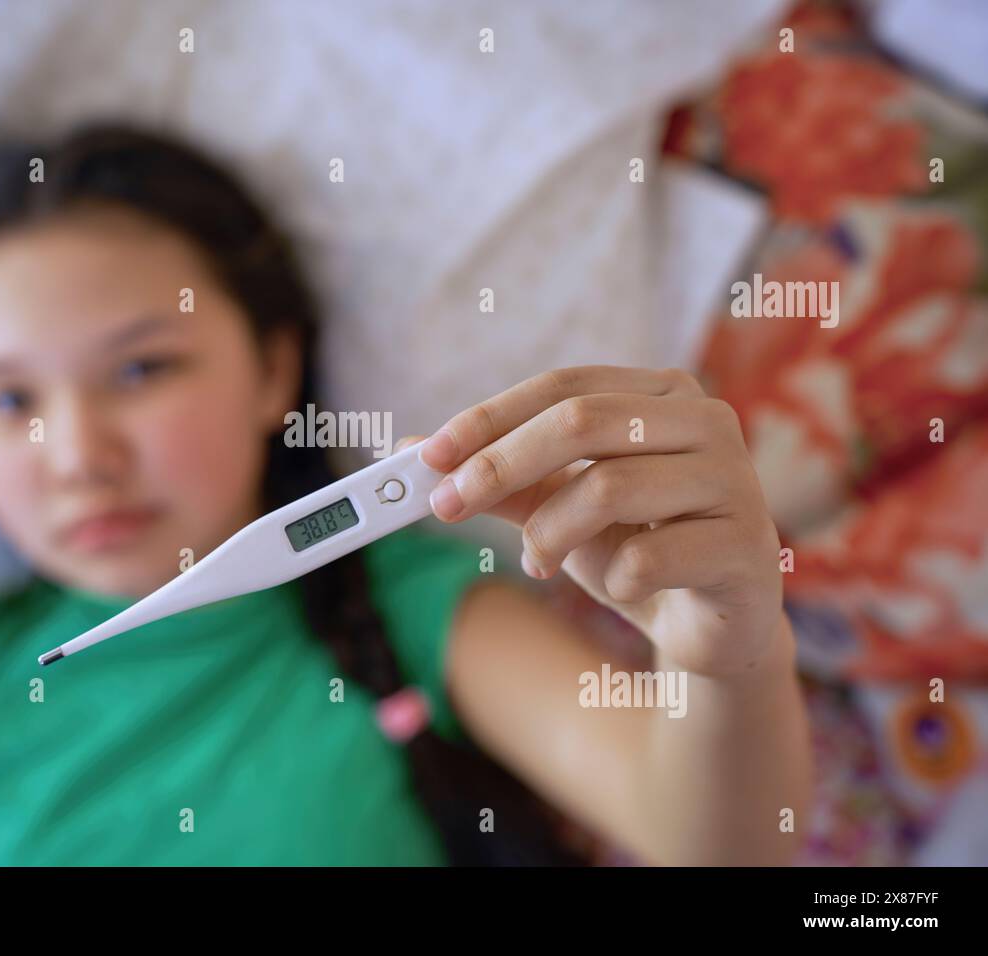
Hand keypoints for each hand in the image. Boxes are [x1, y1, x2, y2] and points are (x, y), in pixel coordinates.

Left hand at [397, 366, 787, 678]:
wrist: (712, 627)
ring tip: (539, 561)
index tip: (427, 455)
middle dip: (500, 466)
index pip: (563, 387)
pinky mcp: (747, 547)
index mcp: (662, 394)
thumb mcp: (558, 508)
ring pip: (609, 488)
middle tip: (448, 505)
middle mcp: (707, 421)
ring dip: (549, 534)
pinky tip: (619, 588)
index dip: (490, 418)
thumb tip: (412, 448)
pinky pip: (648, 557)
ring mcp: (736, 481)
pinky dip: (610, 580)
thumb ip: (498, 479)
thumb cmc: (636, 549)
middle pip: (581, 423)